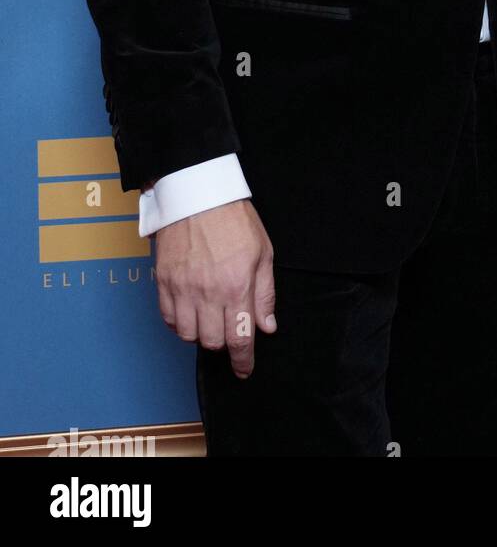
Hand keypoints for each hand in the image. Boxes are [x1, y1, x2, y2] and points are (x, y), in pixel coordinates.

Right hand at [153, 199, 274, 378]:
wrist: (198, 193)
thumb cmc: (235, 219)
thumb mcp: (263, 252)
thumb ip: (265, 293)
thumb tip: (267, 326)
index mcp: (237, 285)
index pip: (240, 337)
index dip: (243, 360)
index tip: (245, 369)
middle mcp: (208, 292)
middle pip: (212, 341)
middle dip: (224, 344)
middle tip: (229, 332)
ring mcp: (182, 288)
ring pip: (188, 335)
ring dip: (201, 334)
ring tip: (210, 319)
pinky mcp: (163, 282)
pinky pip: (168, 319)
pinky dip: (180, 323)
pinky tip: (190, 312)